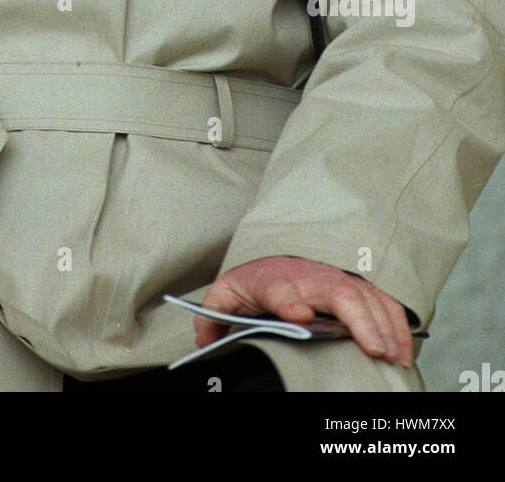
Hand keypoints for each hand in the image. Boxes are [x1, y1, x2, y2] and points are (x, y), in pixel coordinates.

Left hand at [196, 256, 414, 367]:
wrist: (277, 251)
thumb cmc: (256, 279)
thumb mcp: (228, 292)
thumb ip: (213, 315)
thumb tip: (204, 340)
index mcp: (275, 281)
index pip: (281, 290)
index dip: (290, 303)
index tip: (301, 317)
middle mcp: (311, 277)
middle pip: (338, 294)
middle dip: (359, 320)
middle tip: (374, 350)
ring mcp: (337, 278)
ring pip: (367, 298)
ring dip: (384, 326)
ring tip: (393, 356)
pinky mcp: (356, 284)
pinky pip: (383, 301)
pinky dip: (397, 324)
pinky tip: (404, 350)